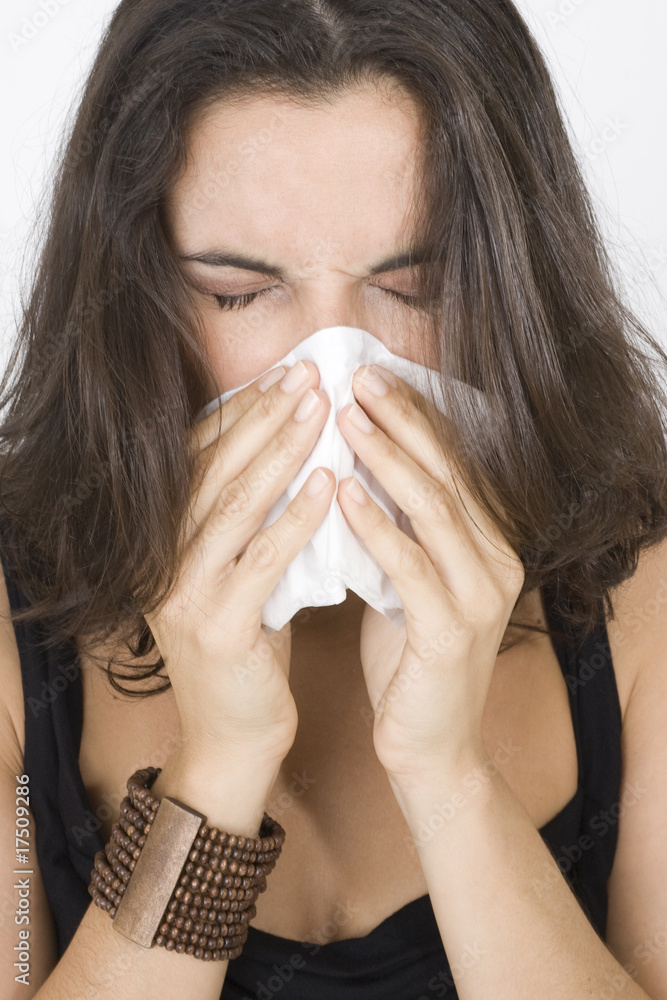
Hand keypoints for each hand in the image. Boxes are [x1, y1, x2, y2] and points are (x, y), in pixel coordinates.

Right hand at [142, 361, 333, 767]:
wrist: (234, 736)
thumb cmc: (247, 650)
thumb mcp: (238, 576)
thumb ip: (248, 523)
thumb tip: (293, 451)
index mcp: (166, 542)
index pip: (199, 459)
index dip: (241, 413)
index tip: (285, 375)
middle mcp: (163, 561)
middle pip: (214, 470)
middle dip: (263, 416)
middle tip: (307, 374)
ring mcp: (184, 595)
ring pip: (234, 506)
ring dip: (281, 452)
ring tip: (321, 410)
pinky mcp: (218, 628)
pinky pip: (261, 560)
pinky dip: (295, 517)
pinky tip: (328, 483)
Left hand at [335, 363, 524, 783]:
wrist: (430, 748)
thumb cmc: (410, 660)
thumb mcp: (409, 581)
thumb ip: (400, 530)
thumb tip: (355, 468)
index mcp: (488, 544)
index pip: (453, 463)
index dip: (413, 416)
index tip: (369, 376)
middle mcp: (496, 561)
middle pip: (448, 472)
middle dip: (400, 419)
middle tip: (356, 376)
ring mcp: (480, 596)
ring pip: (434, 508)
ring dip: (386, 458)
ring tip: (344, 417)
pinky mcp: (452, 631)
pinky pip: (411, 565)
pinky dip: (376, 525)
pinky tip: (342, 492)